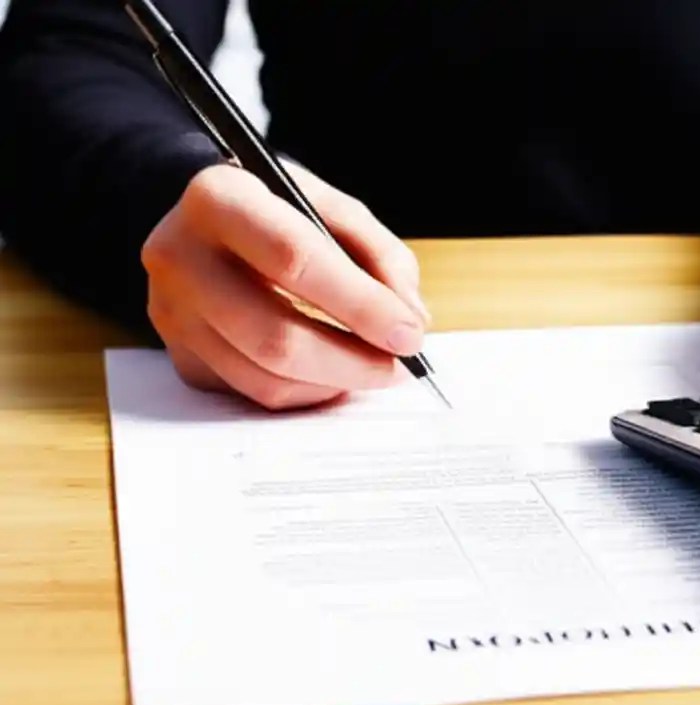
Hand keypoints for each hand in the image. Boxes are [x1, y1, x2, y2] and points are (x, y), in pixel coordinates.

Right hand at [142, 162, 429, 409]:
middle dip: (352, 361)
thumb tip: (410, 318)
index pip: (294, 260)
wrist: (206, 223)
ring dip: (335, 383)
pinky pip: (253, 392)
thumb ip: (380, 254)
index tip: (408, 332)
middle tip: (398, 365)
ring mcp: (171, 312)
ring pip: (265, 376)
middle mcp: (180, 256)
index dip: (360, 304)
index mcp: (219, 199)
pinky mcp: (180, 355)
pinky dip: (306, 390)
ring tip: (373, 367)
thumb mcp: (331, 206)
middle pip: (275, 336)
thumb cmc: (277, 210)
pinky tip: (331, 370)